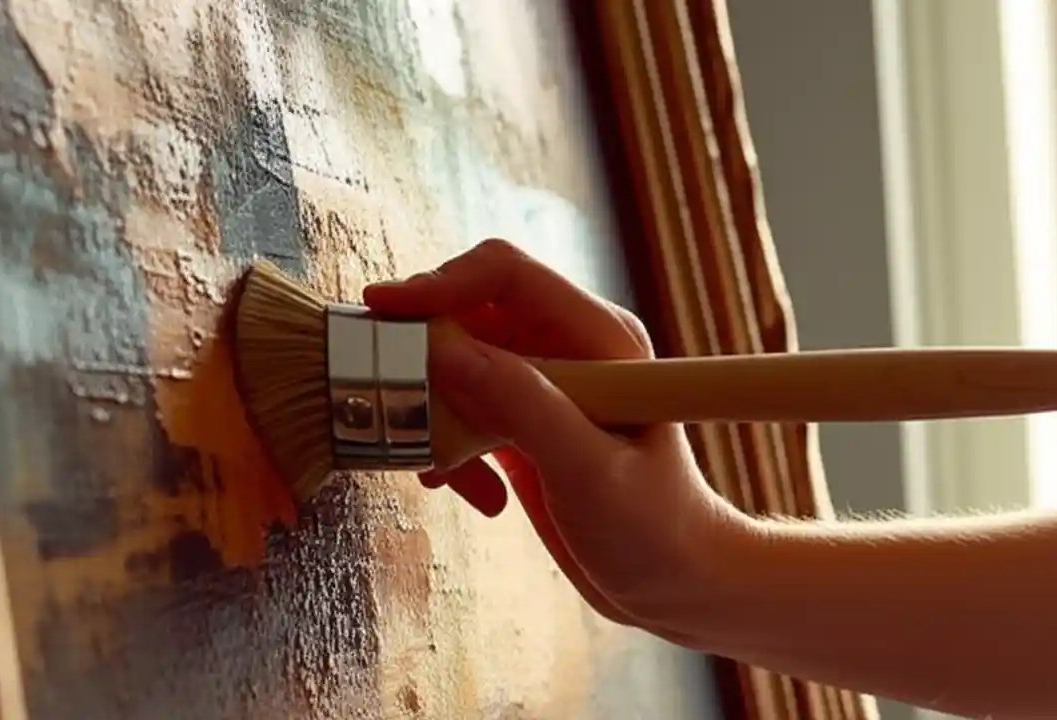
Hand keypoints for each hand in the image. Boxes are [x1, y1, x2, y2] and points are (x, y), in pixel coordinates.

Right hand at [364, 239, 757, 642]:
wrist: (673, 582)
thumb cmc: (654, 527)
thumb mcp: (588, 470)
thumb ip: (521, 405)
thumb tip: (444, 350)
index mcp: (598, 336)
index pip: (506, 274)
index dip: (441, 283)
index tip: (384, 310)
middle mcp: (568, 348)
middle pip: (469, 316)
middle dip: (426, 363)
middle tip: (396, 408)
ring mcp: (544, 386)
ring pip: (456, 369)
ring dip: (436, 417)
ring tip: (442, 473)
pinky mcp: (523, 423)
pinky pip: (462, 413)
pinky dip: (450, 451)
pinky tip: (476, 493)